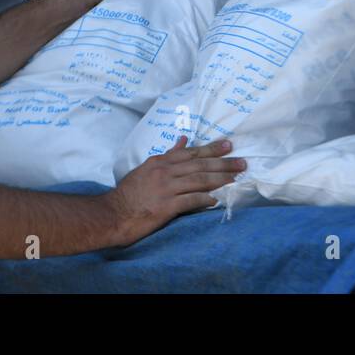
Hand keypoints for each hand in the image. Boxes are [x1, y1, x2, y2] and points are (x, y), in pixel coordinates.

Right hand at [105, 137, 245, 246]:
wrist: (113, 213)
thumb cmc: (129, 193)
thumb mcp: (146, 168)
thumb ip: (167, 155)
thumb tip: (182, 140)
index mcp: (160, 162)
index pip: (191, 153)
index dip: (211, 149)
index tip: (228, 146)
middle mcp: (164, 172)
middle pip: (199, 165)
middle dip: (222, 163)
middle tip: (242, 162)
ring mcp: (165, 189)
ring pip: (198, 180)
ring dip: (220, 179)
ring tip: (236, 179)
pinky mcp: (165, 207)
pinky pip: (190, 200)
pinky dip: (205, 199)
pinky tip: (217, 199)